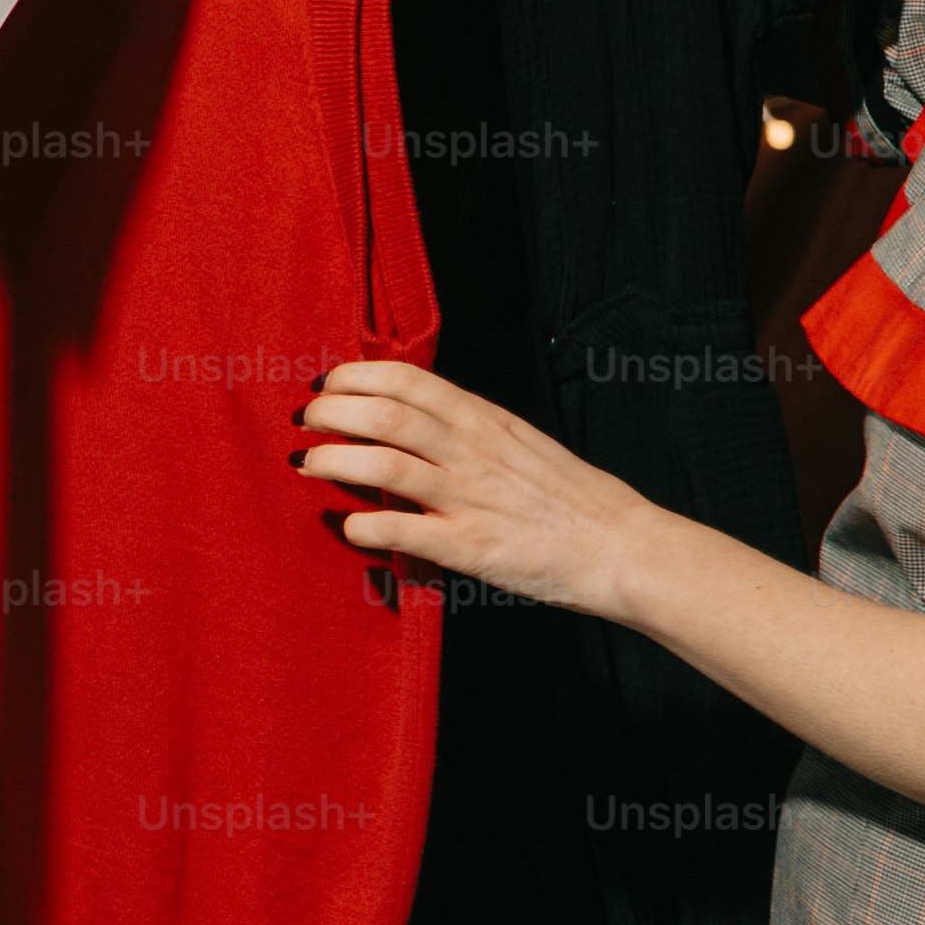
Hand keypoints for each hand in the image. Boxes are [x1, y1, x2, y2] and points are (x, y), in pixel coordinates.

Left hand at [288, 359, 672, 618]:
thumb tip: (408, 414)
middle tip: (305, 421)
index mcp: (483, 419)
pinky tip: (346, 527)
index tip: (326, 384)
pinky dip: (363, 526)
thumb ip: (465, 427)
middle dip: (331, 412)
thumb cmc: (566, 495)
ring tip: (306, 464)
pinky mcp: (469, 547)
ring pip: (382, 464)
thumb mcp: (516, 440)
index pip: (406, 380)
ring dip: (332, 461)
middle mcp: (472, 451)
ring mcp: (468, 498)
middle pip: (383, 414)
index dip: (354, 376)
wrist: (619, 546)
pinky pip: (401, 531)